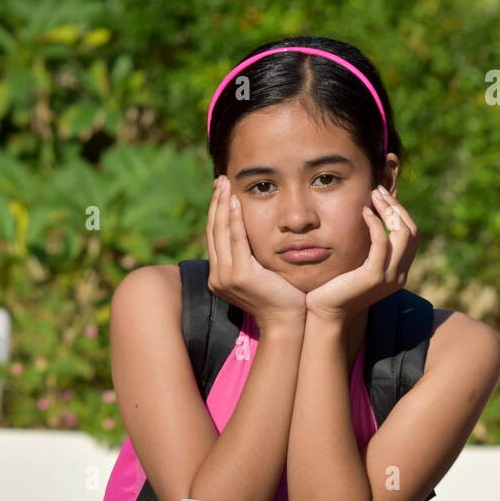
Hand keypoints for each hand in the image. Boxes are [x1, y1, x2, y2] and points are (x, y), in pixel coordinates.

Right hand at [206, 175, 306, 327]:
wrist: (286, 321)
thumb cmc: (279, 297)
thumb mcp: (258, 273)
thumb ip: (248, 257)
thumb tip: (248, 236)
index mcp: (219, 276)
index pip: (214, 237)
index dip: (215, 211)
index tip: (220, 190)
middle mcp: (217, 277)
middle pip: (213, 231)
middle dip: (216, 202)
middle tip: (220, 179)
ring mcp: (226, 277)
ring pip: (220, 233)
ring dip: (222, 205)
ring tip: (225, 184)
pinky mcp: (240, 276)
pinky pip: (236, 241)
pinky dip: (234, 219)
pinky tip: (235, 202)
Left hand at [304, 186, 418, 325]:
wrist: (328, 314)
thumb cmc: (338, 288)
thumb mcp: (359, 265)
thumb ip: (370, 249)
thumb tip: (371, 220)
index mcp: (398, 272)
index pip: (411, 235)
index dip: (401, 212)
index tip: (384, 197)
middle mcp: (399, 275)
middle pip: (411, 231)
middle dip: (397, 207)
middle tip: (379, 191)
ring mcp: (389, 277)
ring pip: (402, 234)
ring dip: (388, 210)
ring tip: (373, 196)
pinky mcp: (374, 276)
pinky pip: (382, 242)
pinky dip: (375, 223)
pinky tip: (364, 212)